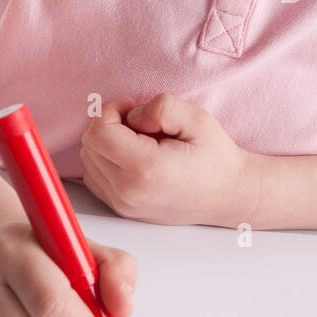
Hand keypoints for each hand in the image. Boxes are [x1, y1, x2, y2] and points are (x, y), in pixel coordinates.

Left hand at [79, 93, 256, 226]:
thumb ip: (160, 108)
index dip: (111, 110)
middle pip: (90, 145)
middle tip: (139, 123)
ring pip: (89, 160)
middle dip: (109, 124)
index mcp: (147, 169)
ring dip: (107, 142)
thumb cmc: (214, 157)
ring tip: (139, 141)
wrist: (227, 195)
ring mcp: (123, 205)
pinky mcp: (121, 209)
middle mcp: (129, 192)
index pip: (99, 132)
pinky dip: (106, 160)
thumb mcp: (198, 119)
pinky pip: (94, 176)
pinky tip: (133, 157)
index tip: (133, 108)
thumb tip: (130, 117)